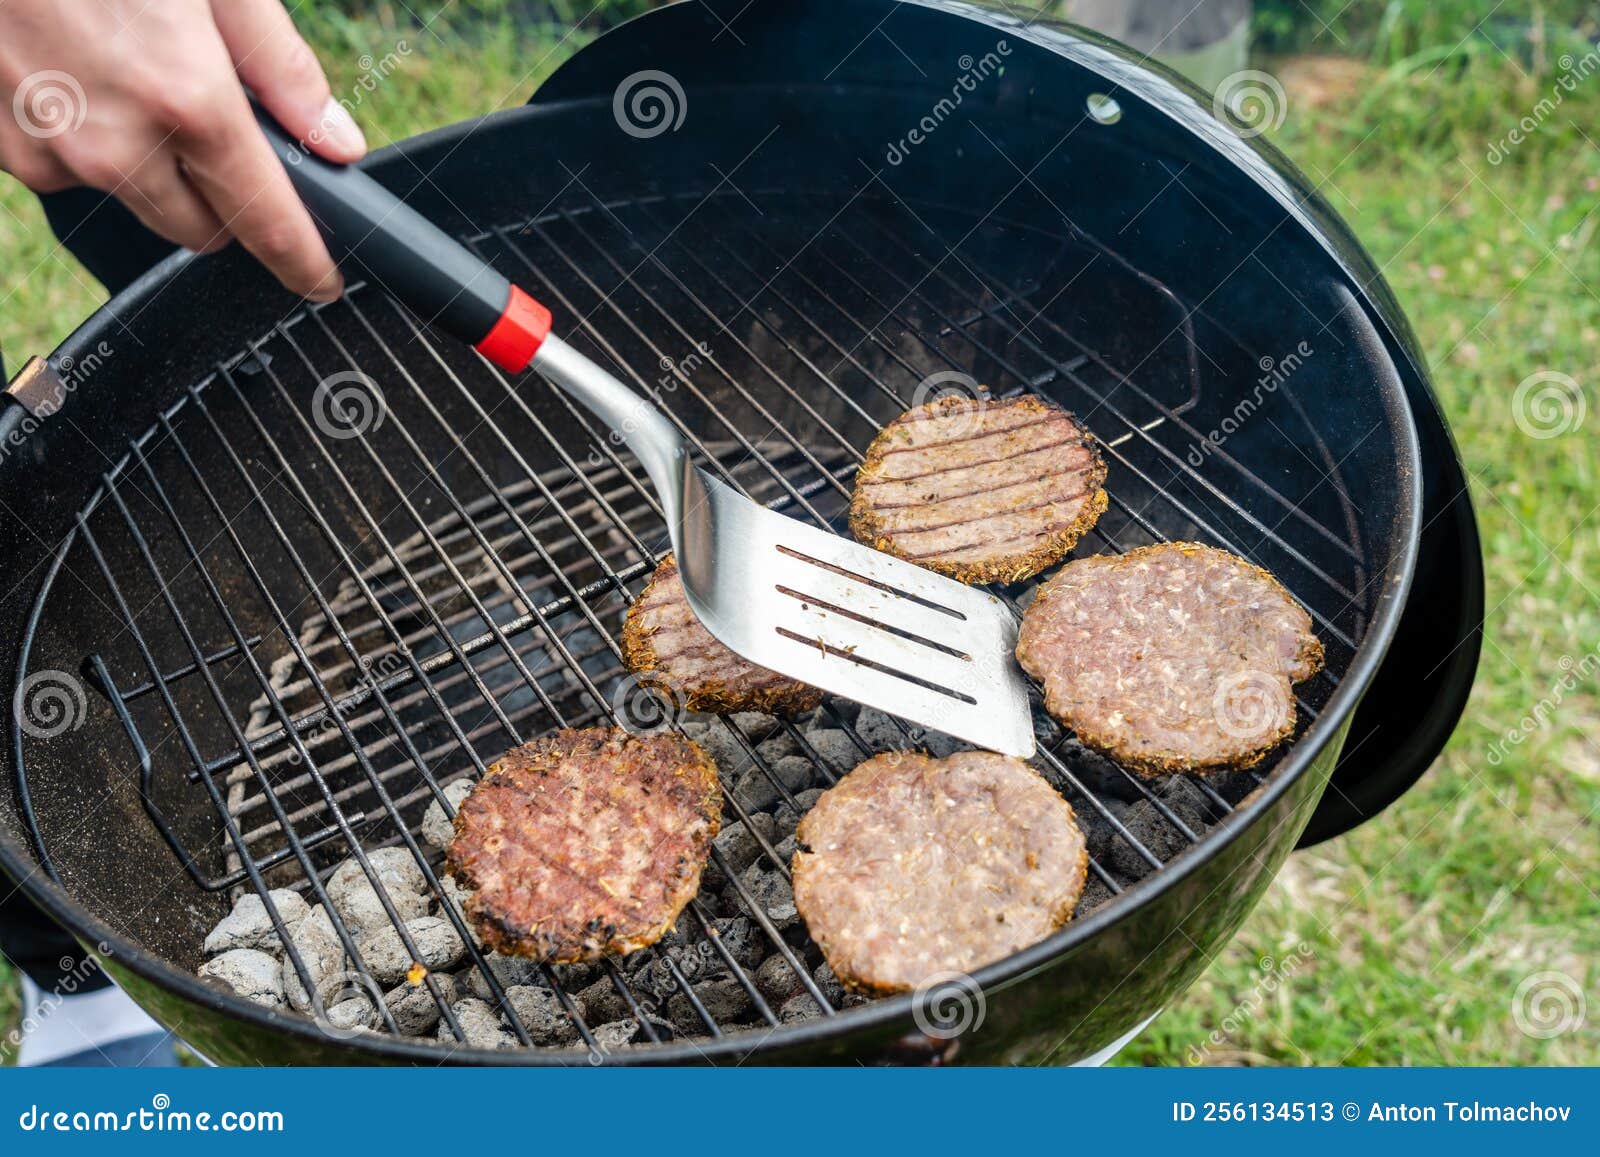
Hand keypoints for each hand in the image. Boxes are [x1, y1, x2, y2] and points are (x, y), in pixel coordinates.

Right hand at [0, 0, 366, 300]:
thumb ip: (282, 70)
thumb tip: (337, 141)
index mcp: (187, 101)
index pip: (267, 224)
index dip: (305, 261)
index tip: (322, 280)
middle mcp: (116, 144)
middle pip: (201, 229)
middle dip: (223, 196)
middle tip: (216, 124)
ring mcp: (50, 150)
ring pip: (133, 201)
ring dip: (149, 164)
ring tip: (132, 72)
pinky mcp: (1, 145)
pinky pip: (65, 169)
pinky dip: (83, 137)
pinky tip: (78, 71)